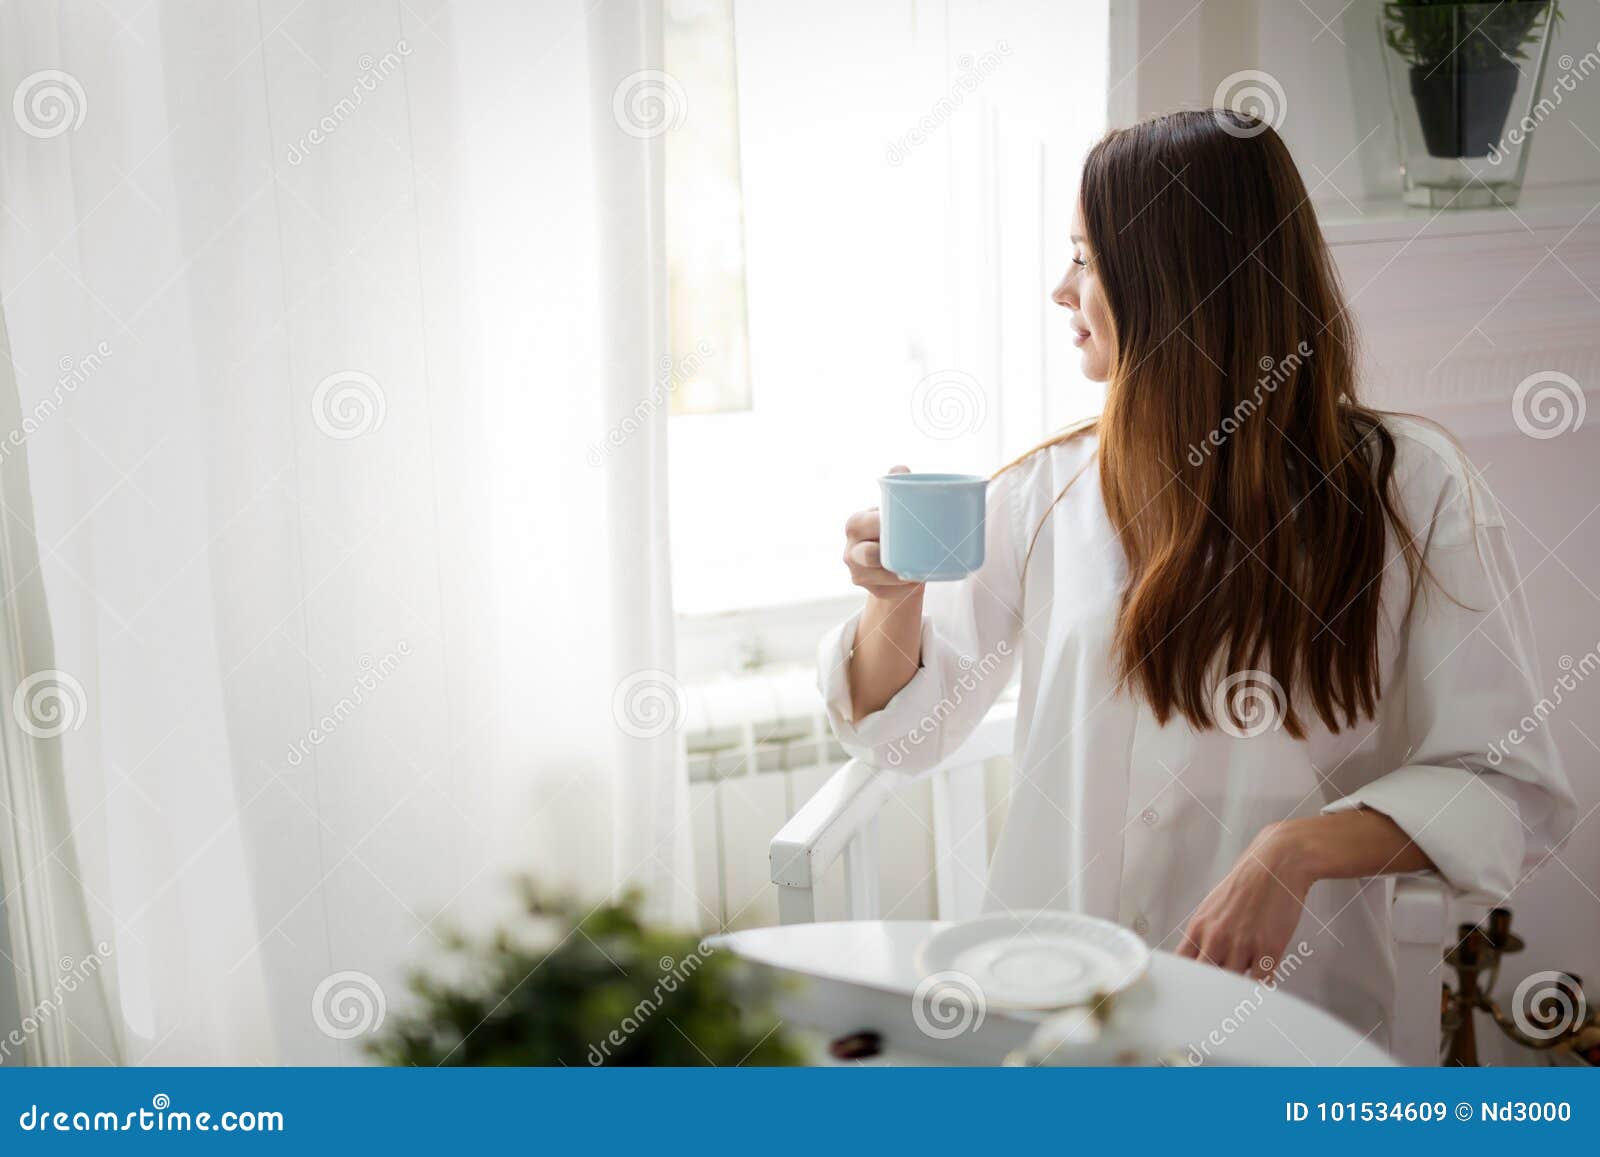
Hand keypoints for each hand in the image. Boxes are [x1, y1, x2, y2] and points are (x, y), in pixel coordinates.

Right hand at [843, 465, 925, 599]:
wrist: (894, 561)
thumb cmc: (894, 529)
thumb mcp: (893, 509)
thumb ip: (896, 487)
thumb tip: (900, 468)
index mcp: (854, 524)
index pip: (864, 523)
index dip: (883, 524)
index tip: (906, 521)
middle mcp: (850, 551)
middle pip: (868, 555)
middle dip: (889, 552)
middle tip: (917, 545)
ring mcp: (859, 574)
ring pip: (884, 575)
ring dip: (904, 570)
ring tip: (924, 562)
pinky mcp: (874, 592)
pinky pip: (894, 589)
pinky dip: (907, 583)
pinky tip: (916, 577)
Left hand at [1177, 822, 1312, 981]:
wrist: (1276, 863)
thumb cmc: (1246, 883)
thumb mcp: (1213, 906)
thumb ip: (1204, 933)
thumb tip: (1198, 959)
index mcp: (1199, 926)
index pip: (1183, 965)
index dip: (1188, 980)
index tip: (1193, 989)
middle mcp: (1217, 937)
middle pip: (1206, 978)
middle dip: (1212, 988)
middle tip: (1219, 995)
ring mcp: (1242, 945)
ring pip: (1234, 984)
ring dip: (1239, 986)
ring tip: (1243, 985)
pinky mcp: (1268, 949)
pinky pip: (1260, 982)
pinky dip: (1260, 986)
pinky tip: (1262, 982)